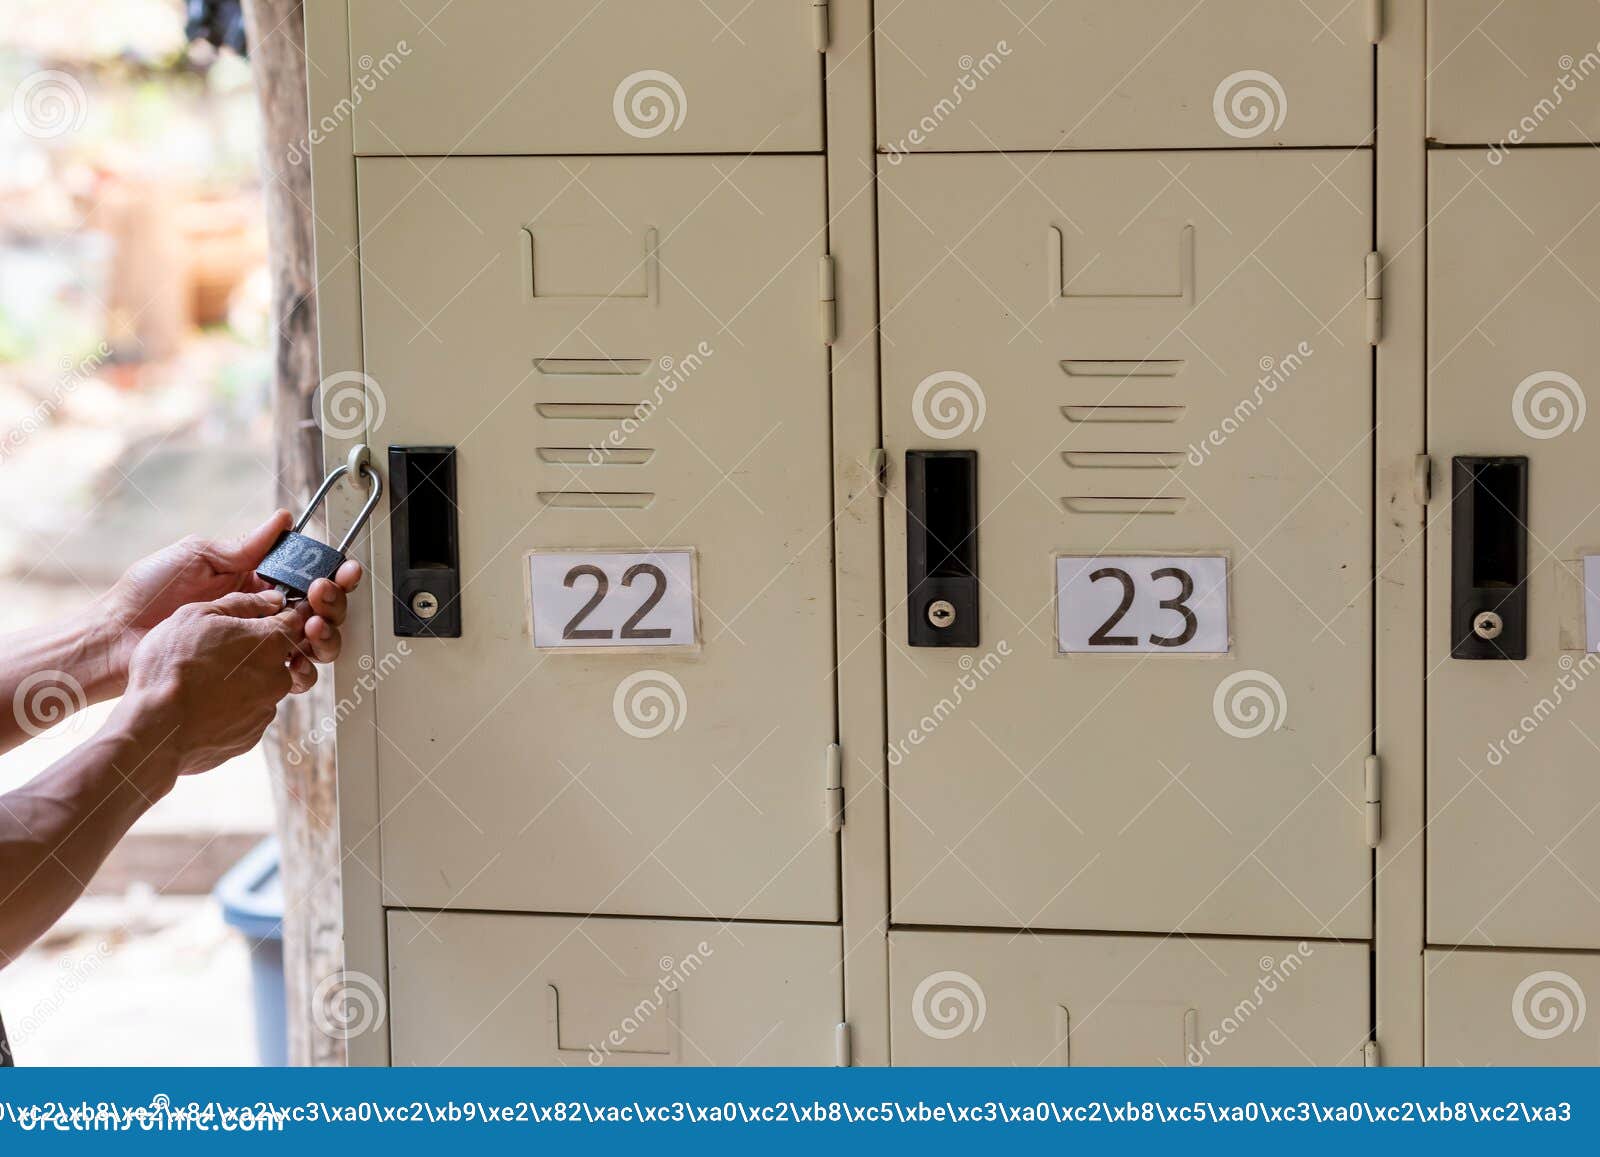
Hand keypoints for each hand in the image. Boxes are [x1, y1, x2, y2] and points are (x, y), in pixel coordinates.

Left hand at [100, 513, 363, 693]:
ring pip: (314, 643)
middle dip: (333, 602)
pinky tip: (299, 661)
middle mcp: (261, 614)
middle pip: (319, 610)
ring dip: (326, 634)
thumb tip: (283, 520)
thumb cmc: (146, 593)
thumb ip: (244, 546)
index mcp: (253, 582)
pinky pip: (291, 677)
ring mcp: (258, 645)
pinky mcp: (250, 675)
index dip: (330, 574)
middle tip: (323, 595)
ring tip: (314, 627)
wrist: (117, 637)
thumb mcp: (196, 555)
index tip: (344, 569)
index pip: (304, 576)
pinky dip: (304, 671)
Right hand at [115, 590, 305, 779]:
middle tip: (220, 651)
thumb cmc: (172, 666)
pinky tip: (203, 705)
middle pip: (281, 656)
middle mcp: (278, 677)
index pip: (293, 621)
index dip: (276, 616)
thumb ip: (240, 604)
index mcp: (270, 642)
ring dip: (244, 681)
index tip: (257, 618)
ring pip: (264, 686)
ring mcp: (267, 709)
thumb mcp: (196, 616)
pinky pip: (249, 714)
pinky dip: (232, 708)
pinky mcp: (252, 735)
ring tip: (206, 681)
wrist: (156, 728)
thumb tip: (271, 599)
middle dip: (257, 650)